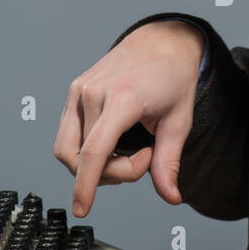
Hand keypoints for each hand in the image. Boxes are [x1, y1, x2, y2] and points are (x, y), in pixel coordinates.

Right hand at [53, 21, 204, 216]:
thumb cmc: (172, 77)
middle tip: (141, 163)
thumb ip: (169, 162)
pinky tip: (112, 142)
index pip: (94, 151)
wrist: (161, 42)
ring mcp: (80, 90)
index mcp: (122, 98)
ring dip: (93, 164)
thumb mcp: (179, 121)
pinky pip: (68, 134)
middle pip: (81, 157)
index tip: (82, 207)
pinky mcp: (74, 90)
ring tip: (125, 153)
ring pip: (68, 149)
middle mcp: (94, 92)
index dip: (86, 185)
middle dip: (107, 174)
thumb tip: (170, 195)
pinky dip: (86, 149)